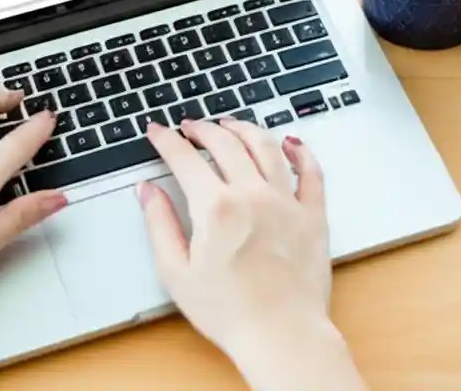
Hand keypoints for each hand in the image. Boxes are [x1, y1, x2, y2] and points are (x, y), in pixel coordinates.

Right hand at [138, 120, 365, 390]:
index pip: (184, 158)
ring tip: (231, 125)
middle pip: (226, 143)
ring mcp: (286, 202)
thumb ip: (159, 224)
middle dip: (203, 129)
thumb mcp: (177, 272)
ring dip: (245, 129)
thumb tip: (147, 192)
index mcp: (216, 207)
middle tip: (190, 127)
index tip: (158, 131)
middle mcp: (253, 195)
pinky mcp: (313, 215)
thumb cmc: (230, 312)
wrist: (281, 335)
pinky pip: (311, 172)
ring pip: (267, 146)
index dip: (167, 140)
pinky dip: (301, 151)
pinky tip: (291, 143)